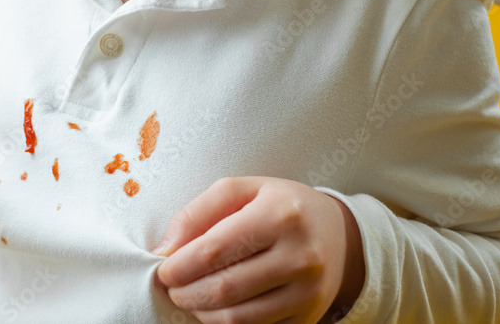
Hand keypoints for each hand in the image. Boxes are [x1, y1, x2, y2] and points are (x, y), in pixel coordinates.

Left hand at [153, 177, 364, 323]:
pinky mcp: (309, 317)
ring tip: (191, 298)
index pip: (215, 249)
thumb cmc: (278, 205)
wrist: (336, 232)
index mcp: (280, 214)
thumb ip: (198, 212)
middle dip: (187, 293)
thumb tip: (166, 249)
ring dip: (203, 313)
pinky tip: (217, 308)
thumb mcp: (241, 190)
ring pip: (240, 317)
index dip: (180, 265)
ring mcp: (308, 291)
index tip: (163, 269)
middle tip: (172, 288)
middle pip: (226, 288)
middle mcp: (300, 255)